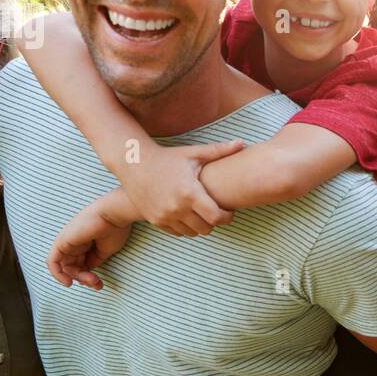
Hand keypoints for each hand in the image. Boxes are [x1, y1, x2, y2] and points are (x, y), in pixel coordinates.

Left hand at [45, 203, 133, 289]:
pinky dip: (57, 273)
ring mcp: (67, 242)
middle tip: (96, 283)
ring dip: (77, 277)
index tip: (98, 282)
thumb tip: (87, 271)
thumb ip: (94, 261)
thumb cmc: (115, 229)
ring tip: (91, 281)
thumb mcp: (105, 251)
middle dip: (84, 278)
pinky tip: (68, 282)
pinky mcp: (62, 242)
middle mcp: (74, 242)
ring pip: (65, 267)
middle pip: (72, 267)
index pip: (80, 264)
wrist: (114, 214)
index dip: (87, 276)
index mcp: (84, 243)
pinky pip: (53, 262)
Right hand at [119, 140, 244, 236]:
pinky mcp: (155, 221)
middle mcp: (177, 208)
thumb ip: (219, 150)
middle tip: (216, 211)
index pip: (217, 217)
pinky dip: (185, 227)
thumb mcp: (193, 153)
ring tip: (202, 213)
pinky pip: (178, 233)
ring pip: (193, 233)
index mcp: (190, 193)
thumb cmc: (167, 157)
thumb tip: (242, 143)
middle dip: (215, 222)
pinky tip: (188, 215)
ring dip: (200, 226)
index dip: (227, 217)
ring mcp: (165, 216)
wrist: (134, 164)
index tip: (229, 211)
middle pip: (207, 229)